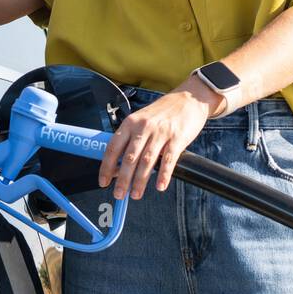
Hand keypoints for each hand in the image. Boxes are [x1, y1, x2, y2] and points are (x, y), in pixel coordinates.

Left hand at [98, 81, 223, 200]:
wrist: (189, 99)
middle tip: (118, 194)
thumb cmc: (163, 112)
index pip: (113, 147)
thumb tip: (118, 165)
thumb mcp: (142, 120)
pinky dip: (163, 175)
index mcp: (131, 122)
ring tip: (135, 194)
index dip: (106, 166)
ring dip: (140, 181)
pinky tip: (159, 186)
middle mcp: (144, 127)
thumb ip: (131, 139)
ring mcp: (161, 133)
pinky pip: (168, 160)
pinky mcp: (177, 138)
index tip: (103, 181)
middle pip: (129, 157)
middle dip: (122, 179)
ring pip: (147, 161)